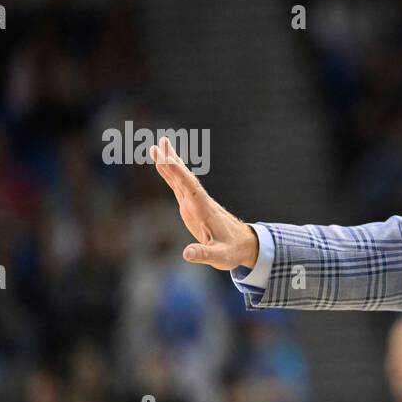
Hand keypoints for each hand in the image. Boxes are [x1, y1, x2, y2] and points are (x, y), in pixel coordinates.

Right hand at [151, 136, 257, 269]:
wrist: (244, 245)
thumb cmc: (232, 251)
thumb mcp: (220, 257)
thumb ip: (204, 254)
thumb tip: (186, 254)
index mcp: (206, 211)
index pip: (191, 189)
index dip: (180, 174)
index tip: (168, 159)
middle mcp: (200, 202)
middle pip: (185, 179)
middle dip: (172, 163)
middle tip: (159, 145)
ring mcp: (196, 203)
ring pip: (181, 179)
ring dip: (170, 163)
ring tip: (157, 147)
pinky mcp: (192, 206)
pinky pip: (179, 186)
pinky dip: (170, 174)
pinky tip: (163, 164)